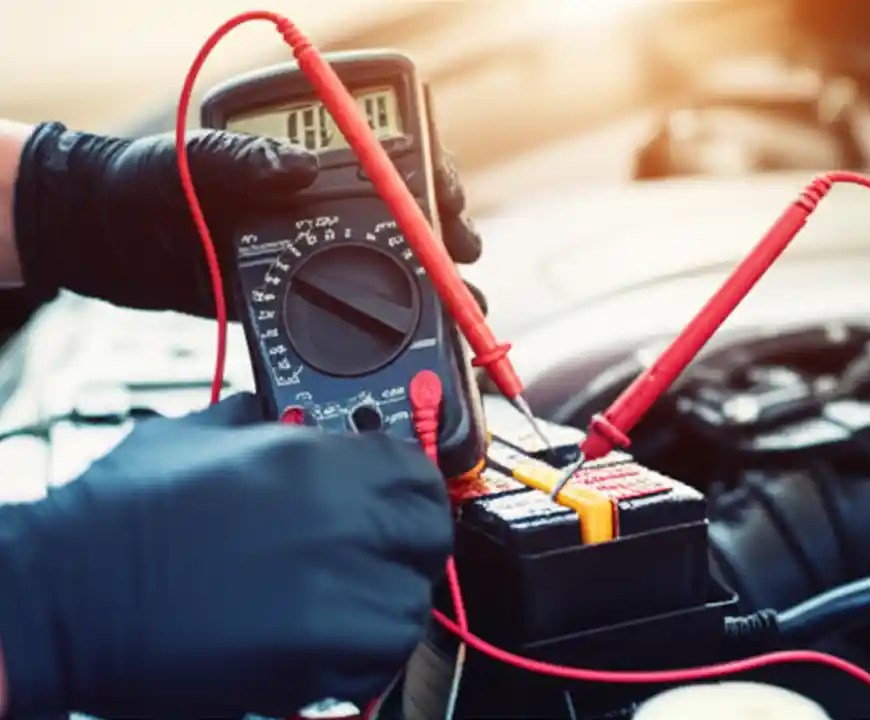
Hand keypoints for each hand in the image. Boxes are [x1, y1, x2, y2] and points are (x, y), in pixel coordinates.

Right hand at [0, 394, 450, 717]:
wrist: (63, 595)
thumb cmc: (113, 520)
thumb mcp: (188, 435)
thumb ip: (247, 421)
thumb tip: (265, 414)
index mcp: (312, 459)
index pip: (415, 468)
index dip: (411, 490)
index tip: (398, 506)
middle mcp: (337, 516)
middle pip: (428, 530)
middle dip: (410, 546)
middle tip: (381, 560)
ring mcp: (333, 586)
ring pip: (411, 598)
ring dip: (386, 604)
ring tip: (347, 610)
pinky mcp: (317, 652)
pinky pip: (381, 657)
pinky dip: (365, 658)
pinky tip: (328, 647)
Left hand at [10, 122, 481, 314]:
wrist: (103, 242)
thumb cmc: (142, 183)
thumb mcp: (191, 162)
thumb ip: (241, 160)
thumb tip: (296, 168)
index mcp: (308, 164)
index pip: (390, 162)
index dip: (432, 177)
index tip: (451, 198)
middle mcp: (323, 209)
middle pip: (408, 220)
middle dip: (447, 239)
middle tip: (463, 257)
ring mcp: (315, 258)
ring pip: (392, 273)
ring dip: (433, 292)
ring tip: (460, 311)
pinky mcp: (299, 303)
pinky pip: (353, 319)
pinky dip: (391, 335)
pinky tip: (420, 348)